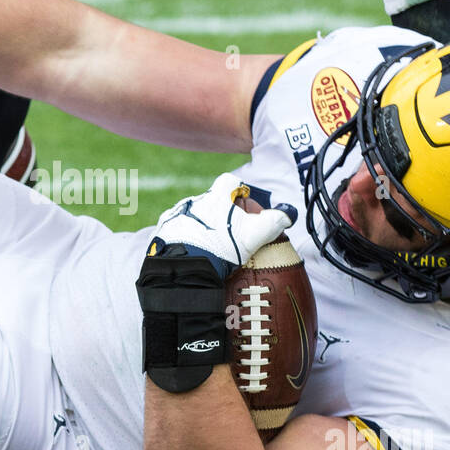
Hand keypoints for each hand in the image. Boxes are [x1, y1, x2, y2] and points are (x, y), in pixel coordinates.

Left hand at [148, 173, 296, 280]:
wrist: (184, 268)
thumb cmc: (221, 248)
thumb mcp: (254, 235)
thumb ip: (274, 222)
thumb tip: (288, 214)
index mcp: (215, 197)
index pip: (230, 181)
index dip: (241, 191)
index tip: (247, 208)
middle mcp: (192, 201)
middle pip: (211, 200)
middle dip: (222, 213)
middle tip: (232, 233)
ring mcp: (174, 216)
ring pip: (193, 215)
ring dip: (203, 225)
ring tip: (211, 246)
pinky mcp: (161, 232)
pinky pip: (176, 230)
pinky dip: (186, 238)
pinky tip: (193, 253)